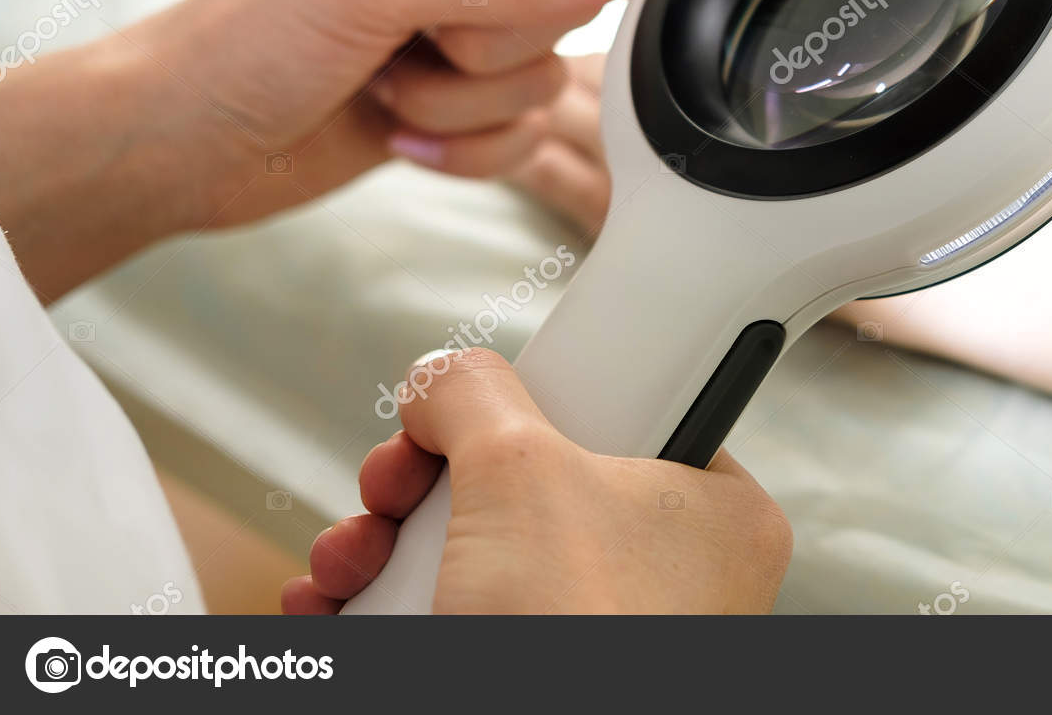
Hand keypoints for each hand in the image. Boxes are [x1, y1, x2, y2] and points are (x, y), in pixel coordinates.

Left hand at [0, 0, 687, 298]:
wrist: (178, 143)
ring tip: (386, 88)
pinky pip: (515, 135)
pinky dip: (460, 146)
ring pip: (543, 81)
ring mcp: (458, 34)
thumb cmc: (242, 40)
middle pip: (568, 7)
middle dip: (492, 45)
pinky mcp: (453, 100)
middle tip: (415, 42)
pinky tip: (393, 129)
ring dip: (465, 102)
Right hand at [280, 348, 791, 613]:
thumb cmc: (573, 627)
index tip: (475, 416)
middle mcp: (671, 573)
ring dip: (386, 546)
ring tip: (352, 557)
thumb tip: (446, 382)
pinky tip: (337, 602)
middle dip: (423, 485)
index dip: (529, 408)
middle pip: (524, 483)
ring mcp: (601, 628)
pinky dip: (387, 604)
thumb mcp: (519, 464)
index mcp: (715, 510)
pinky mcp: (537, 668)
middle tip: (392, 487)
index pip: (620, 413)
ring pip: (479, 551)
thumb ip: (477, 392)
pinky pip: (462, 612)